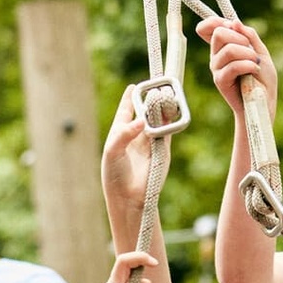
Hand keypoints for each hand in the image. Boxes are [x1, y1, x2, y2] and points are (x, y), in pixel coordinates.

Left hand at [101, 84, 169, 209]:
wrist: (128, 196)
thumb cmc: (115, 173)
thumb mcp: (112, 150)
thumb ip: (124, 133)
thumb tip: (141, 121)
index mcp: (121, 130)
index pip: (127, 108)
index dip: (131, 96)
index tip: (135, 86)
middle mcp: (137, 133)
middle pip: (146, 110)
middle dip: (151, 98)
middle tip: (157, 87)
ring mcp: (151, 140)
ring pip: (159, 118)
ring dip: (162, 106)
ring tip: (164, 95)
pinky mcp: (162, 149)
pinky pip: (167, 130)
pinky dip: (170, 120)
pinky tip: (169, 111)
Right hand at [195, 17, 277, 119]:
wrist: (263, 103)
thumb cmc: (262, 79)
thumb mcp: (260, 51)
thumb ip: (249, 36)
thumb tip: (234, 22)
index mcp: (224, 47)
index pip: (208, 27)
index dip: (216, 21)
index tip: (232, 26)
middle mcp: (216, 56)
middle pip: (219, 32)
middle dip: (240, 37)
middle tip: (251, 51)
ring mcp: (216, 68)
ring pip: (229, 49)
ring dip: (248, 54)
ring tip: (255, 64)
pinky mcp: (220, 81)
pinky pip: (233, 65)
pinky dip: (248, 65)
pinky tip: (254, 71)